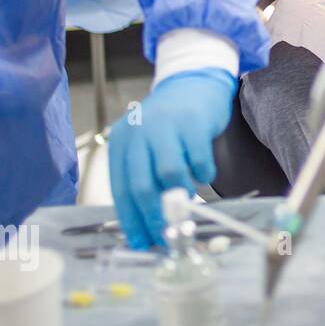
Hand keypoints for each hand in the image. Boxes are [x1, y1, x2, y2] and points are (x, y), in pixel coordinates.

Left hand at [107, 68, 236, 248]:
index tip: (141, 241)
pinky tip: (203, 173)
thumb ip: (144, 177)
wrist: (192, 84)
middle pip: (142, 185)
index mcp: (121, 144)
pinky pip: (198, 161)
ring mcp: (165, 127)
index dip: (131, 219)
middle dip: (154, 217)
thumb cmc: (169, 124)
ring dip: (180, 195)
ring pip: (169, 174)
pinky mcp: (192, 123)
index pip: (121, 189)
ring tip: (187, 200)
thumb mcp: (147, 147)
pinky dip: (203, 174)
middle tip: (167, 233)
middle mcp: (138, 134)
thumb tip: (149, 221)